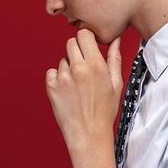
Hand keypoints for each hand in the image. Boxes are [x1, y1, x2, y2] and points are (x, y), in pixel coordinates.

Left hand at [45, 29, 120, 167]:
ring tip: (78, 85)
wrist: (88, 134)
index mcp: (96, 65)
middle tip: (84, 66)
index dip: (87, 38)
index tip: (89, 46)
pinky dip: (57, 78)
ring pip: (63, 60)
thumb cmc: (104, 111)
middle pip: (71, 43)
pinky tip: (68, 90)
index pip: (84, 34)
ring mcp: (63, 78)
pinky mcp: (51, 87)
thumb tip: (115, 40)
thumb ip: (114, 59)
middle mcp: (78, 68)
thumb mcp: (115, 84)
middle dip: (77, 50)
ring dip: (69, 67)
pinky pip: (51, 72)